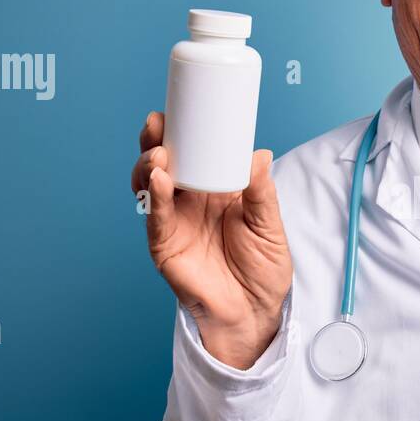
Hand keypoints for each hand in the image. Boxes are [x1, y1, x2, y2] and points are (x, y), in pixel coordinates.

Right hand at [132, 112, 292, 367]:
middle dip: (156, 140)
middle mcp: (188, 200)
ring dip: (149, 164)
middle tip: (159, 123)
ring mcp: (174, 221)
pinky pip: (155, 217)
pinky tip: (159, 180)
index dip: (181, 130)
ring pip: (151, 184)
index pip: (192, 151)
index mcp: (213, 188)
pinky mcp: (165, 245)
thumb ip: (264, 193)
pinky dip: (155, 197)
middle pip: (164, 161)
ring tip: (160, 154)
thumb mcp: (270, 225)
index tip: (178, 107)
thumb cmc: (263, 269)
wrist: (254, 313)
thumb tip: (260, 154)